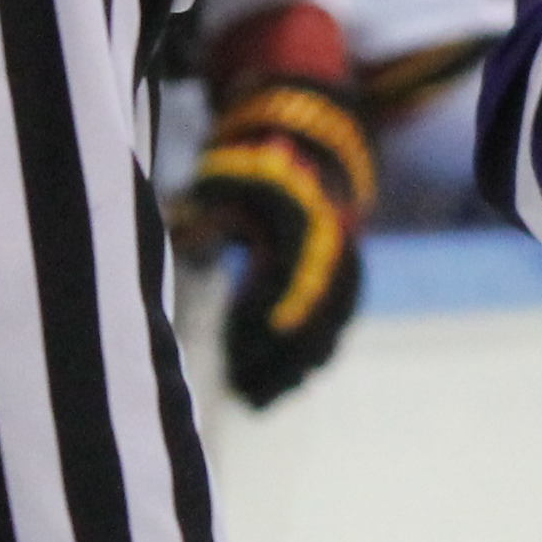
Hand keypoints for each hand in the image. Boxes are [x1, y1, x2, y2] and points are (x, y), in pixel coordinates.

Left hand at [179, 81, 371, 404]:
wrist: (317, 139)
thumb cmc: (256, 159)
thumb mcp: (226, 177)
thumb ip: (209, 213)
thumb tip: (191, 241)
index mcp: (303, 223)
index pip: (280, 285)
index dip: (255, 323)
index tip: (227, 358)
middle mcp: (332, 247)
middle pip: (308, 317)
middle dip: (276, 361)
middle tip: (242, 396)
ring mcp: (347, 262)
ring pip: (328, 326)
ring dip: (296, 367)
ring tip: (261, 401)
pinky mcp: (351, 274)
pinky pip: (339, 322)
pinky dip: (316, 354)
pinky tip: (292, 382)